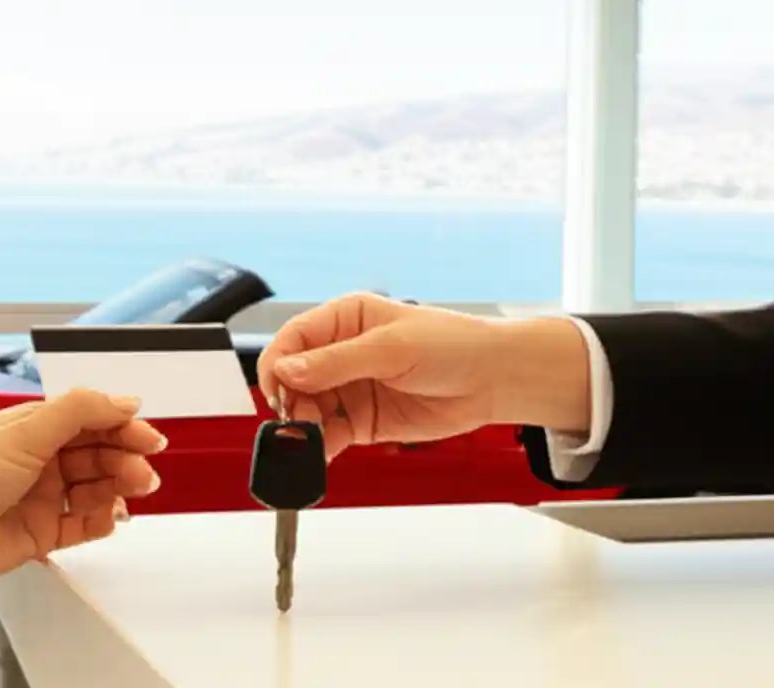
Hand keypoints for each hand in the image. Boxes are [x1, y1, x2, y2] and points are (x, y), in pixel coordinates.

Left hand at [0, 388, 166, 591]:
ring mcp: (41, 496)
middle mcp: (37, 460)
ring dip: (119, 486)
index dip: (119, 425)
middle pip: (96, 453)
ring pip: (96, 487)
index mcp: (29, 427)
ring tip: (134, 490)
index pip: (86, 419)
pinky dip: (102, 519)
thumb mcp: (24, 432)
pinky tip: (111, 516)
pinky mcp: (43, 532)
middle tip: (144, 469)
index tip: (146, 434)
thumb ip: (78, 411)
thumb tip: (122, 399)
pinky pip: (85, 524)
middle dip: (124, 457)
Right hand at [258, 293, 590, 460]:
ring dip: (301, 427)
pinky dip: (318, 447)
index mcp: (344, 319)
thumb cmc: (455, 345)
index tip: (278, 388)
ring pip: (306, 409)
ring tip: (308, 440)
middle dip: (289, 400)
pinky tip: (317, 453)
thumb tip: (289, 369)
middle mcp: (341, 353)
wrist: (495, 381)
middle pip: (293, 378)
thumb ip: (336, 361)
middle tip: (297, 419)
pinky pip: (327, 435)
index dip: (278, 363)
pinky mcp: (361, 421)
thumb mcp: (392, 347)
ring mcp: (349, 388)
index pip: (293, 339)